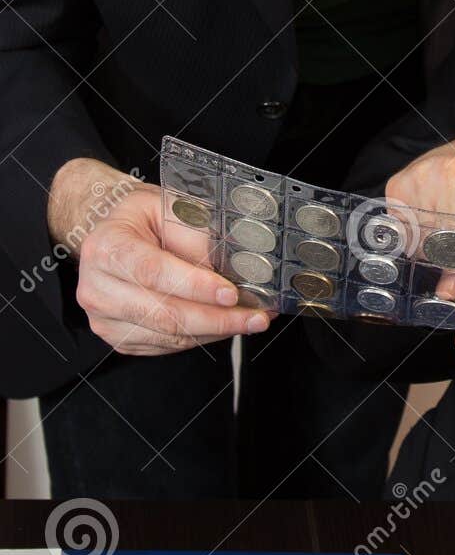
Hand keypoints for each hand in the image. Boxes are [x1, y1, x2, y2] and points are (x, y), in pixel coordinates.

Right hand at [49, 158, 267, 355]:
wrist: (113, 234)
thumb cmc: (142, 220)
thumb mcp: (169, 208)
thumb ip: (198, 235)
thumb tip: (237, 264)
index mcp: (107, 248)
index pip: (154, 272)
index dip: (196, 286)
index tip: (231, 293)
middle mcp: (98, 288)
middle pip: (164, 314)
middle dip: (218, 319)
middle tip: (256, 316)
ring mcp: (105, 319)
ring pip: (170, 336)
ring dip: (216, 331)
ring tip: (250, 319)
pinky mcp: (119, 339)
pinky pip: (167, 346)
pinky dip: (202, 337)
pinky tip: (225, 324)